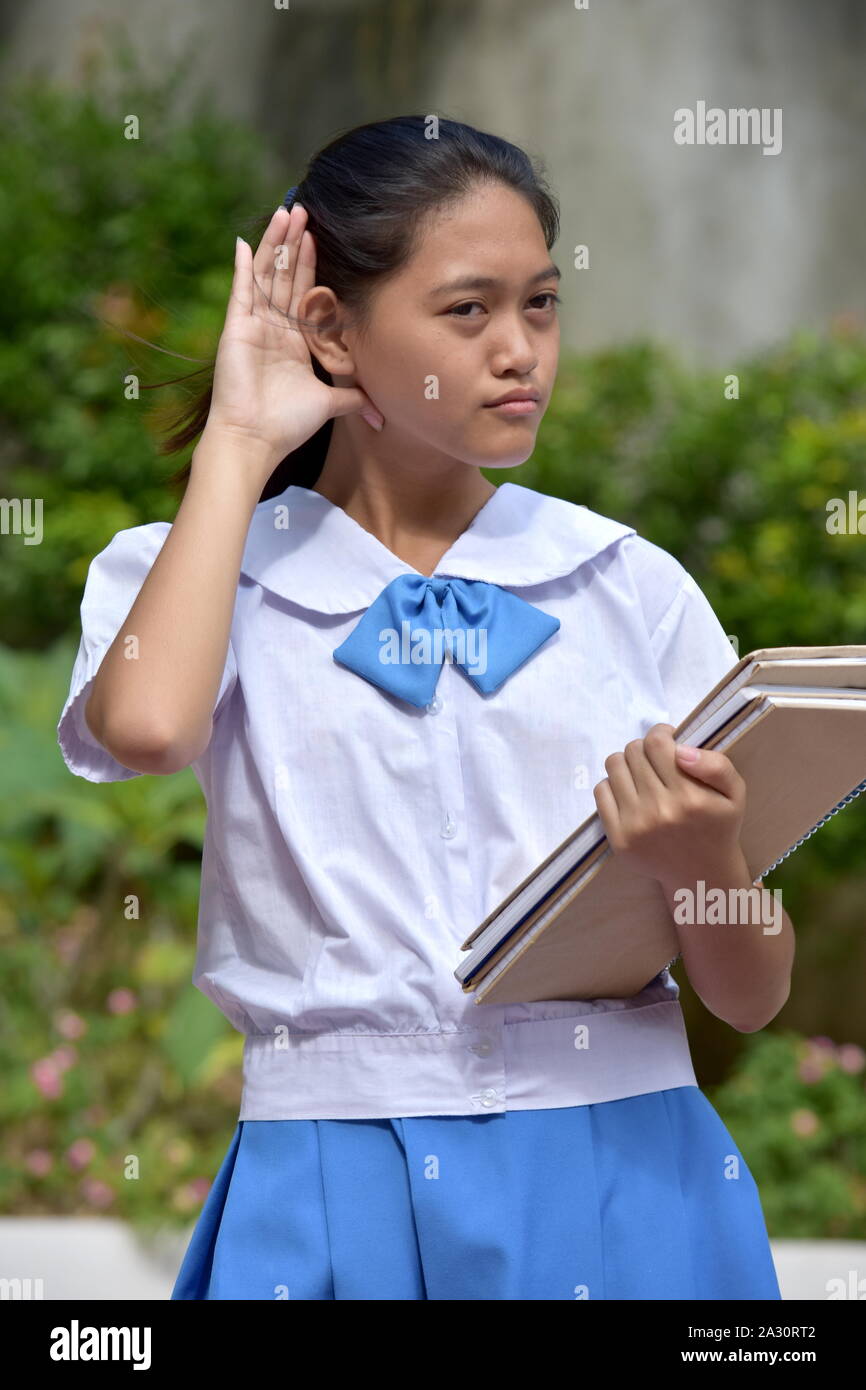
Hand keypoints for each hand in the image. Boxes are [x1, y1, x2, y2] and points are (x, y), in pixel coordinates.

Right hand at [205, 204, 383, 480]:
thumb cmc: (287, 425)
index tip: (318, 236)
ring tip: (285, 213)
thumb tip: (379, 408)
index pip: (303, 292)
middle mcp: (272, 329)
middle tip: (303, 209)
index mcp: (292, 341)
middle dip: (294, 243)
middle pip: (284, 276)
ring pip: (265, 276)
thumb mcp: (328, 404)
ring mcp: (252, 327)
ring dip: (274, 245)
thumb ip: (351, 397)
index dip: (309, 264)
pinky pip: (241, 292)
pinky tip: (243, 243)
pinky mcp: (236, 329)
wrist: (256, 440)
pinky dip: (242, 268)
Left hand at [592, 724, 746, 884]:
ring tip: (643, 775)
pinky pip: (601, 791)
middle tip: (657, 760)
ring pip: (614, 766)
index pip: (656, 744)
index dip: (660, 733)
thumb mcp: (735, 794)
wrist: (700, 876)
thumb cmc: (718, 828)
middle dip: (645, 749)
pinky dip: (613, 785)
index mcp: (689, 797)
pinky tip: (630, 793)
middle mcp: (660, 811)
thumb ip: (717, 765)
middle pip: (633, 751)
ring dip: (627, 764)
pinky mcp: (618, 838)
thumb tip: (680, 750)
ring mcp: (635, 826)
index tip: (667, 739)